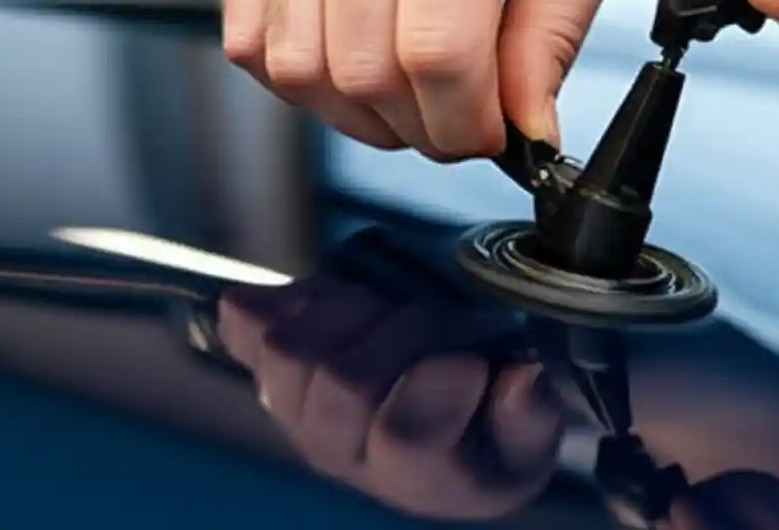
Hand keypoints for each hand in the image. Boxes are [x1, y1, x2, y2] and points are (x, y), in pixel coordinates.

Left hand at [217, 276, 564, 520]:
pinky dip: (279, 301)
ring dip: (351, 309)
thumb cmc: (486, 438)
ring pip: (292, 349)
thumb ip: (530, 416)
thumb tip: (520, 376)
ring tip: (392, 311)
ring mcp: (298, 416)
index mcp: (417, 480)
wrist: (437, 438)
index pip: (404, 435)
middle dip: (408, 330)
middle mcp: (345, 456)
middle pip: (344, 382)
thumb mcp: (530, 439)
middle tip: (444, 321)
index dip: (440, 381)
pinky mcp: (273, 375)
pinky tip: (320, 299)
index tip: (473, 360)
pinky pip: (247, 329)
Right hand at [222, 0, 633, 157]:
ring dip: (360, 114)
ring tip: (414, 91)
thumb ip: (553, 32)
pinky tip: (359, 59)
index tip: (498, 136)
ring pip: (297, 66)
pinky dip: (302, 77)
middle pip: (363, 71)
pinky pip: (248, 35)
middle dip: (422, 129)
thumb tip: (525, 130)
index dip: (468, 125)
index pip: (437, 53)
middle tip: (464, 117)